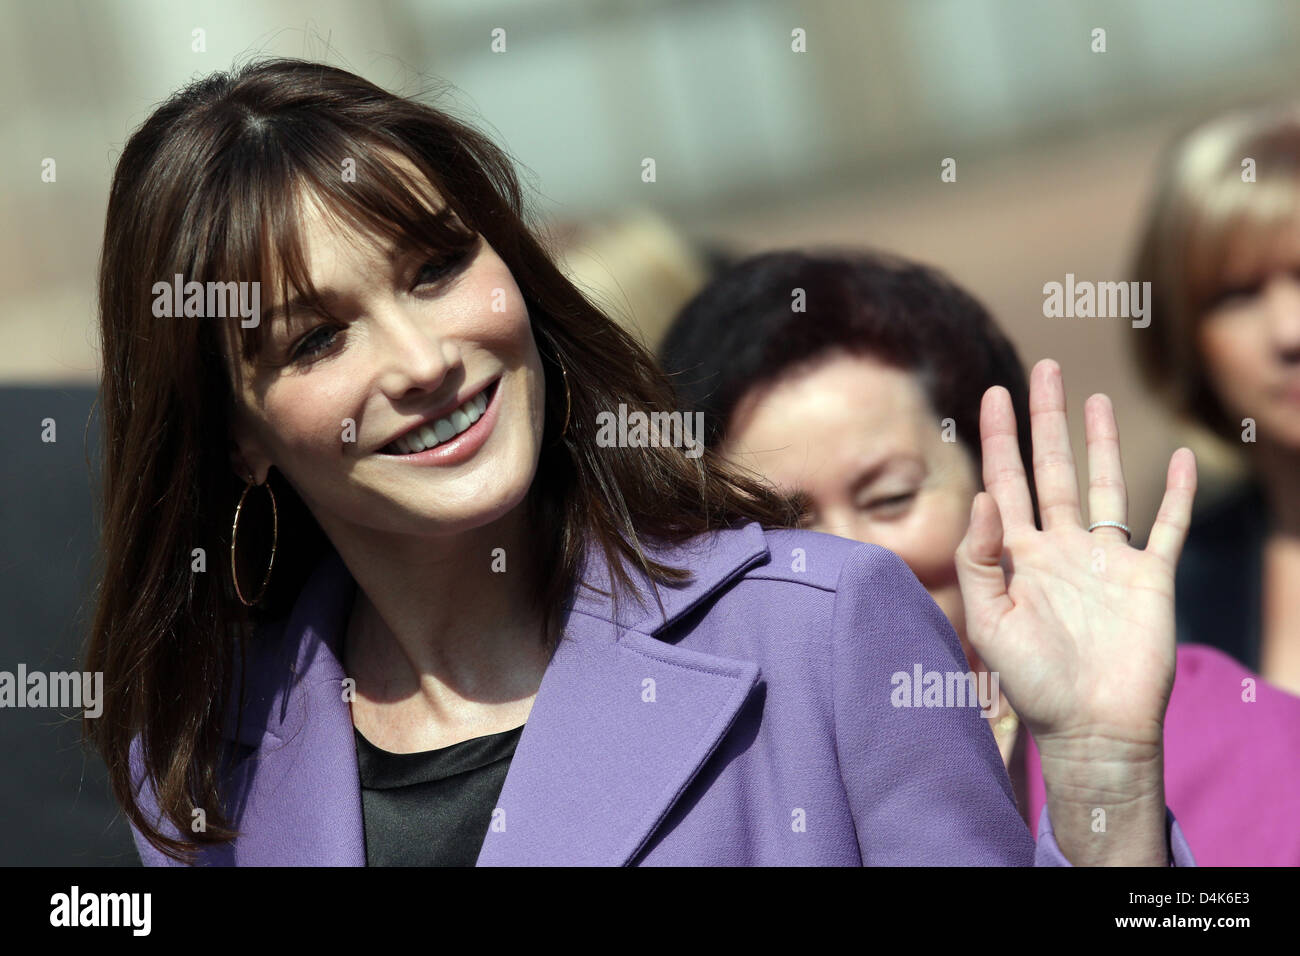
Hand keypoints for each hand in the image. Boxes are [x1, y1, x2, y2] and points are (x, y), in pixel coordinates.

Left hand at [953, 359, 1196, 864]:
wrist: (1091, 727)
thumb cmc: (1032, 682)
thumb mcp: (988, 620)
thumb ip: (979, 558)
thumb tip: (981, 496)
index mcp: (1019, 555)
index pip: (1006, 481)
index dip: (1000, 438)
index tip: (994, 394)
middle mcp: (1061, 548)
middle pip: (1054, 469)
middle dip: (1047, 420)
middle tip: (1043, 370)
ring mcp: (1107, 560)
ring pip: (1105, 486)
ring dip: (1101, 442)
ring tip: (1094, 398)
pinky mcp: (1150, 578)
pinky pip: (1166, 527)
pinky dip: (1176, 495)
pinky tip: (1181, 459)